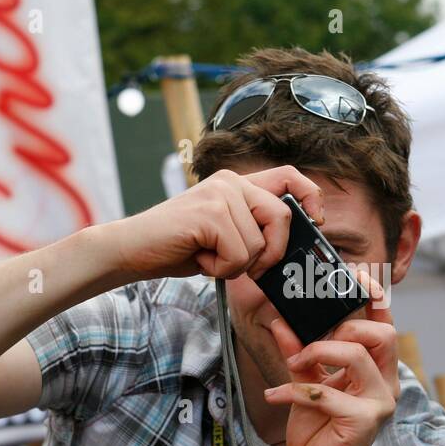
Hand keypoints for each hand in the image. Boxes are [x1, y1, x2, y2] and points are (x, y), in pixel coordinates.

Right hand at [114, 165, 323, 281]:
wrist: (129, 250)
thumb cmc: (177, 248)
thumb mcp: (223, 235)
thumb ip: (252, 230)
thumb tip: (290, 247)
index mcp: (237, 183)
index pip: (290, 176)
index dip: (310, 198)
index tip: (315, 222)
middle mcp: (231, 182)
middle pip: (283, 216)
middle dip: (273, 251)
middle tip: (246, 266)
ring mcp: (220, 195)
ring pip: (259, 243)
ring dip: (237, 266)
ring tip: (208, 258)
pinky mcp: (210, 214)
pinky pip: (239, 255)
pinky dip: (221, 269)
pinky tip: (198, 260)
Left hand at [262, 272, 399, 445]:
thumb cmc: (318, 428)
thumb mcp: (306, 382)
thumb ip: (299, 352)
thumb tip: (280, 320)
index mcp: (377, 370)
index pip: (386, 326)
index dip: (377, 298)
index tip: (357, 275)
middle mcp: (386, 383)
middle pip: (382, 334)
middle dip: (345, 328)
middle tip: (313, 344)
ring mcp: (379, 403)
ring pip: (357, 356)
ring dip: (319, 352)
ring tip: (295, 364)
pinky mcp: (364, 421)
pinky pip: (327, 393)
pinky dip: (296, 390)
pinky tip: (275, 393)